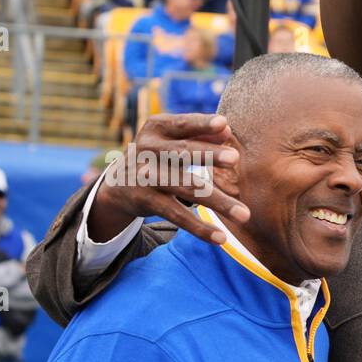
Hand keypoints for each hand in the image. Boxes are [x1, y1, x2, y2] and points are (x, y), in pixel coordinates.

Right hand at [95, 114, 246, 244]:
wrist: (117, 183)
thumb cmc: (159, 156)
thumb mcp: (172, 140)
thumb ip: (199, 134)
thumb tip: (226, 130)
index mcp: (157, 128)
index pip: (182, 124)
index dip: (201, 123)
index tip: (224, 123)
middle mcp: (148, 149)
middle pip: (182, 152)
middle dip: (209, 155)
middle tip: (235, 158)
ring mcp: (145, 175)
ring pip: (186, 187)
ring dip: (217, 201)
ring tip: (244, 215)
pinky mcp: (145, 201)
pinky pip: (176, 215)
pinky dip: (200, 228)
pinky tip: (221, 237)